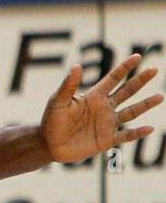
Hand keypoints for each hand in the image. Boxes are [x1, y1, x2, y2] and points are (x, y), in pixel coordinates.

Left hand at [41, 53, 160, 163]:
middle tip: (154, 70)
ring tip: (160, 97)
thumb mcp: (57, 102)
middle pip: (126, 91)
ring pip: (131, 112)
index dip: (124, 68)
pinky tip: (149, 128)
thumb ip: (68, 86)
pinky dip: (137, 133)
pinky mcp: (106, 140)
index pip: (113, 79)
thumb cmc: (50, 121)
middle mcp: (104, 108)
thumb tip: (76, 66)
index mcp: (94, 96)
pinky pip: (125, 135)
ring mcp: (107, 123)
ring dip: (145, 105)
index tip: (138, 56)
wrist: (47, 145)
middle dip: (140, 81)